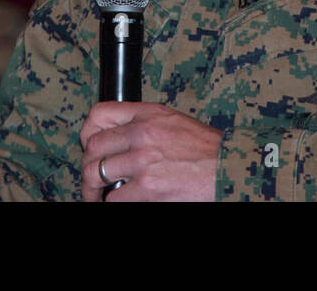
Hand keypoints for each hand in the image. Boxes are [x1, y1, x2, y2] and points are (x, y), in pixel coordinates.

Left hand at [79, 102, 222, 201]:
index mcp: (148, 115)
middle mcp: (142, 134)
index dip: (87, 133)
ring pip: (97, 174)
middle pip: (93, 148)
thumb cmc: (207, 149)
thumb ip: (145, 124)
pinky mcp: (149, 188)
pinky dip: (113, 202)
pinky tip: (119, 202)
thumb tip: (119, 138)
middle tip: (90, 183)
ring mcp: (144, 161)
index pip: (100, 114)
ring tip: (98, 198)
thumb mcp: (174, 121)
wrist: (230, 167)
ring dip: (94, 191)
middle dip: (86, 168)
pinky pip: (115, 198)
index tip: (89, 148)